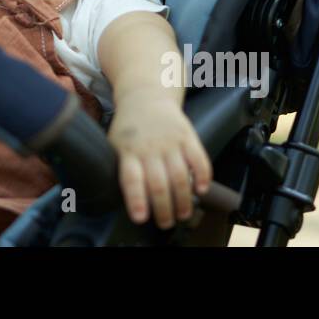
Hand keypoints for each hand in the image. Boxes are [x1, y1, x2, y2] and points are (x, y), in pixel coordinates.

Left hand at [106, 92, 212, 230]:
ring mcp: (169, 141)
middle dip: (164, 209)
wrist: (145, 96)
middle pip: (159, 184)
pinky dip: (203, 176)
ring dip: (184, 200)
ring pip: (180, 177)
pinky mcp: (187, 135)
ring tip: (183, 214)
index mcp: (128, 151)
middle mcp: (149, 147)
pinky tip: (201, 190)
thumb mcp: (115, 145)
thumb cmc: (129, 129)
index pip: (131, 178)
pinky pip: (199, 159)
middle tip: (166, 223)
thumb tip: (122, 199)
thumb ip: (120, 169)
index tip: (140, 218)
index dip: (136, 199)